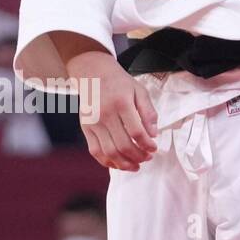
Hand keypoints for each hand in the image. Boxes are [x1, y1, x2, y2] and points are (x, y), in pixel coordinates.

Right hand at [69, 50, 157, 171]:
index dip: (147, 145)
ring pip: (109, 152)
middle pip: (123, 145)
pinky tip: (119, 164)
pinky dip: (108, 162)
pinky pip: (96, 151)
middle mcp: (105, 114)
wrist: (92, 73)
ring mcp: (93, 123)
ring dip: (125, 164)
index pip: (136, 132)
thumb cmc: (118, 82)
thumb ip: (148, 112)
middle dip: (139, 156)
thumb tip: (153, 134)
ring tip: (136, 165)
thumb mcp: (139, 91)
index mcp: (121, 103)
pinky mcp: (86, 129)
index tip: (154, 148)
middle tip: (148, 157)